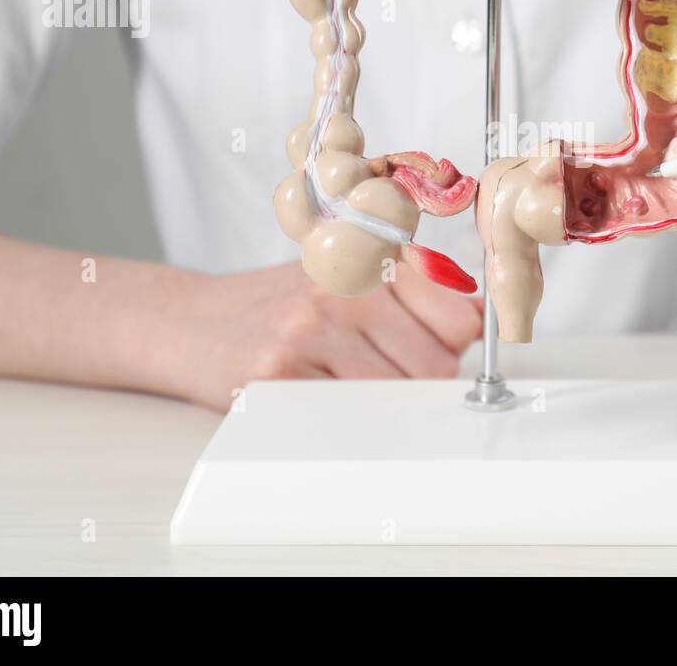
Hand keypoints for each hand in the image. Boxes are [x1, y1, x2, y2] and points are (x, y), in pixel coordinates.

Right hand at [169, 261, 482, 409]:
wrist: (191, 322)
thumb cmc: (280, 305)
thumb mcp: (349, 278)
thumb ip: (417, 293)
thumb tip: (485, 319)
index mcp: (370, 256)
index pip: (460, 318)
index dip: (455, 346)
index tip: (440, 352)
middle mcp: (344, 285)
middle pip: (436, 365)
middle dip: (422, 382)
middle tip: (386, 374)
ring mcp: (311, 328)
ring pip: (398, 394)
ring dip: (386, 405)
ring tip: (349, 384)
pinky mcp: (281, 372)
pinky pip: (349, 415)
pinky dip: (347, 419)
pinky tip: (320, 396)